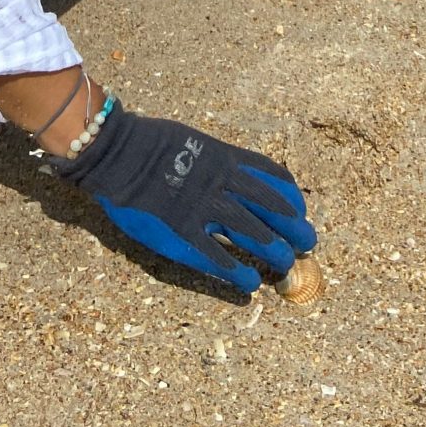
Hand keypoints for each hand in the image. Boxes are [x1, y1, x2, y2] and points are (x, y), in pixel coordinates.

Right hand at [56, 106, 315, 291]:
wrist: (117, 152)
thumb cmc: (151, 145)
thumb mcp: (195, 143)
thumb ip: (218, 161)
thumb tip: (239, 173)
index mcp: (225, 160)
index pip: (271, 178)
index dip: (290, 197)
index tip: (300, 210)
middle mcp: (221, 183)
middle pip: (269, 207)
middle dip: (292, 226)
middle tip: (308, 243)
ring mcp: (202, 208)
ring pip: (250, 232)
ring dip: (272, 250)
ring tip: (286, 265)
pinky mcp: (180, 231)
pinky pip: (215, 256)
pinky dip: (236, 271)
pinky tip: (250, 283)